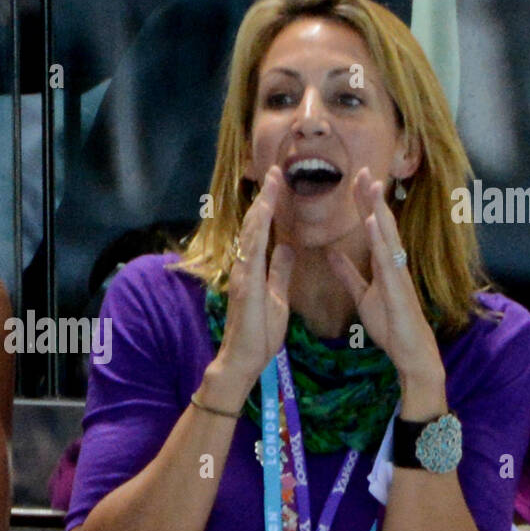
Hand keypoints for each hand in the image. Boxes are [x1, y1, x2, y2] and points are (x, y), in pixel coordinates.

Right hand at [216, 165, 295, 389]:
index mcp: (254, 269)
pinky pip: (252, 252)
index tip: (279, 183)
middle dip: (265, 197)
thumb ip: (279, 272)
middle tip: (275, 170)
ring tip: (271, 183)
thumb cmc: (260, 334)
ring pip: (252, 233)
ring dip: (262, 207)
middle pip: (255, 225)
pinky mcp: (245, 285)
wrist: (245, 359)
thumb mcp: (277, 297)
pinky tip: (265, 213)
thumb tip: (287, 248)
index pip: (263, 231)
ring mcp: (242, 275)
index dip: (270, 206)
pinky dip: (258, 230)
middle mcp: (245, 267)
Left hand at [326, 168, 443, 388]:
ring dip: (378, 208)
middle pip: (381, 222)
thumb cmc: (390, 322)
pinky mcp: (398, 284)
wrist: (408, 349)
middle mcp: (393, 261)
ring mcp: (398, 271)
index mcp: (384, 262)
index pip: (372, 226)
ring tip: (370, 185)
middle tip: (362, 170)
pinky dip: (379, 238)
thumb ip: (348, 273)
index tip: (354, 180)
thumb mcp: (361, 294)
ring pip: (387, 234)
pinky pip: (388, 257)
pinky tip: (372, 221)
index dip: (363, 203)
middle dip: (372, 197)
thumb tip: (332, 253)